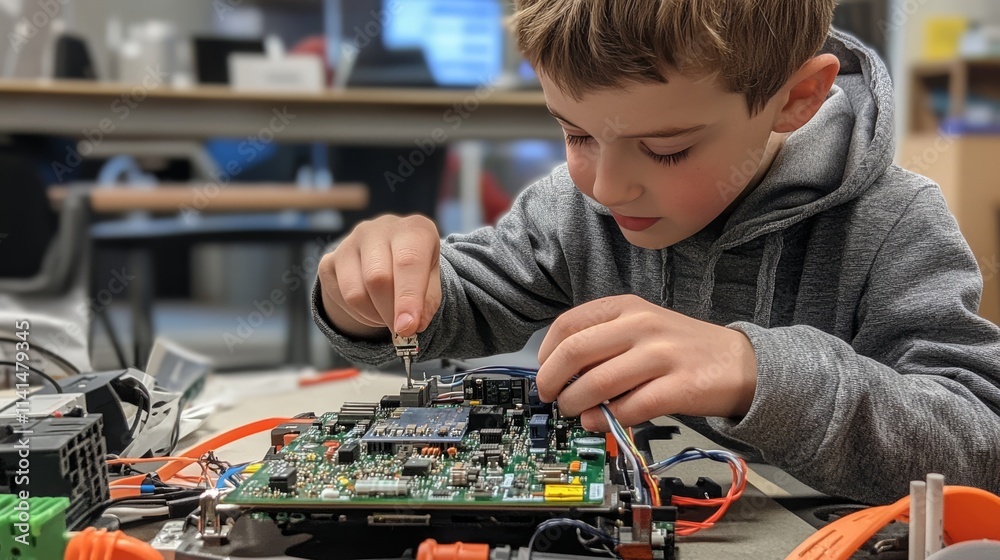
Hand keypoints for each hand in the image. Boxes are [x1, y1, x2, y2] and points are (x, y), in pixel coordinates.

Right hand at [317, 215, 441, 338]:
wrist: (388, 253)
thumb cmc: (415, 267)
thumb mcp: (432, 279)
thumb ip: (427, 301)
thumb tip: (411, 326)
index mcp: (412, 229)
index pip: (408, 262)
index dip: (408, 298)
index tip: (408, 328)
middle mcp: (378, 229)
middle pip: (377, 278)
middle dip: (390, 313)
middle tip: (401, 331)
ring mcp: (349, 243)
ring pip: (354, 293)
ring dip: (373, 316)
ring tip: (387, 315)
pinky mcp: (328, 262)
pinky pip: (339, 298)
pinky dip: (358, 314)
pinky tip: (371, 308)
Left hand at [535, 295, 757, 430]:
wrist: (741, 364)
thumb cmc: (683, 348)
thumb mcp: (643, 328)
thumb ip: (604, 342)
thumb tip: (561, 374)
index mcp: (627, 307)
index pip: (568, 324)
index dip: (546, 353)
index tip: (543, 370)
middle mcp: (641, 326)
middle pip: (575, 352)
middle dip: (552, 380)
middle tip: (550, 396)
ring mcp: (660, 356)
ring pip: (596, 382)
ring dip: (574, 404)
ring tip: (574, 412)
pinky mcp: (677, 388)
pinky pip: (628, 407)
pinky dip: (605, 419)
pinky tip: (600, 421)